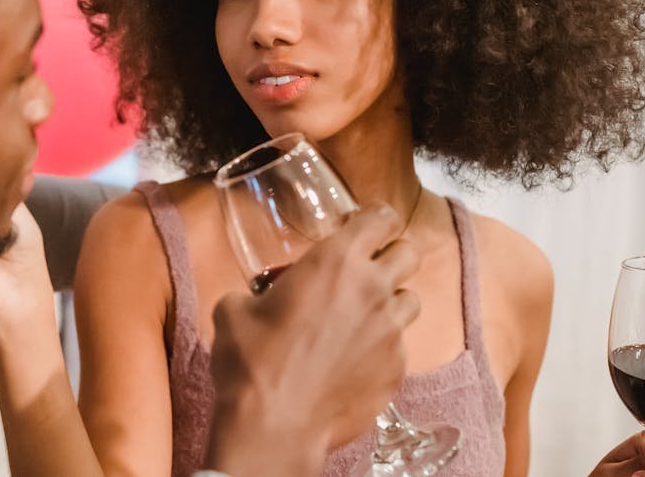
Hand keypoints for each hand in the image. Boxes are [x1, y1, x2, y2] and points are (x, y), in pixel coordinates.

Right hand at [204, 204, 421, 476]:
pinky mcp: (396, 370)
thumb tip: (255, 297)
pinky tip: (353, 360)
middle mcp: (372, 290)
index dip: (374, 219)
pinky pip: (399, 347)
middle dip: (391, 255)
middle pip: (408, 253)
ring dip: (390, 302)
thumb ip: (255, 291)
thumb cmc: (252, 361)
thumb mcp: (234, 309)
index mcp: (335, 262)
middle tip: (365, 270)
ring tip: (361, 317)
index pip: (380, 218)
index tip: (362, 226)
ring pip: (410, 300)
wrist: (273, 424)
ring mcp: (391, 332)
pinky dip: (381, 347)